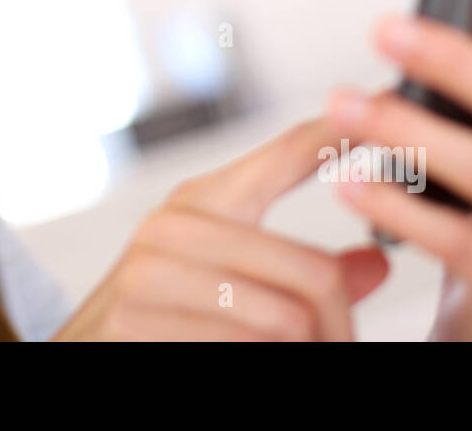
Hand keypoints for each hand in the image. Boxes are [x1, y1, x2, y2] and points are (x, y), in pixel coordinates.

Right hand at [50, 116, 389, 339]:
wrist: (82, 353)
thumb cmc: (168, 315)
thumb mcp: (231, 279)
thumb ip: (301, 269)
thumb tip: (378, 261)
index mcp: (203, 200)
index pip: (285, 155)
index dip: (339, 135)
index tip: (389, 108)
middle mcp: (174, 226)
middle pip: (311, 273)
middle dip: (339, 325)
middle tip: (345, 345)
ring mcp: (150, 273)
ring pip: (286, 321)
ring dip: (308, 351)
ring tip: (308, 353)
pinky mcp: (136, 320)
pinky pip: (246, 348)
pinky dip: (266, 364)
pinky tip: (258, 358)